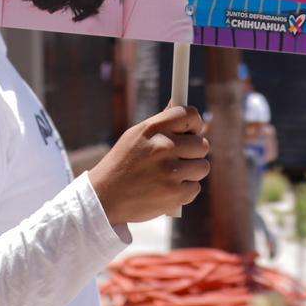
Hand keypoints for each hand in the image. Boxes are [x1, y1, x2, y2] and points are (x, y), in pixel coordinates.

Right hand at [88, 103, 209, 225]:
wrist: (103, 198)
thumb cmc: (122, 164)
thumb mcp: (135, 136)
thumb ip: (160, 124)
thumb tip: (181, 107)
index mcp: (152, 129)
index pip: (189, 115)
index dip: (194, 123)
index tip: (192, 131)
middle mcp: (163, 147)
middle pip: (202, 144)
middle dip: (194, 152)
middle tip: (180, 158)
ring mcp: (170, 172)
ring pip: (202, 167)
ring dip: (191, 173)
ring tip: (171, 176)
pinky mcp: (174, 194)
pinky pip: (195, 188)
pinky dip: (184, 192)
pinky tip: (166, 190)